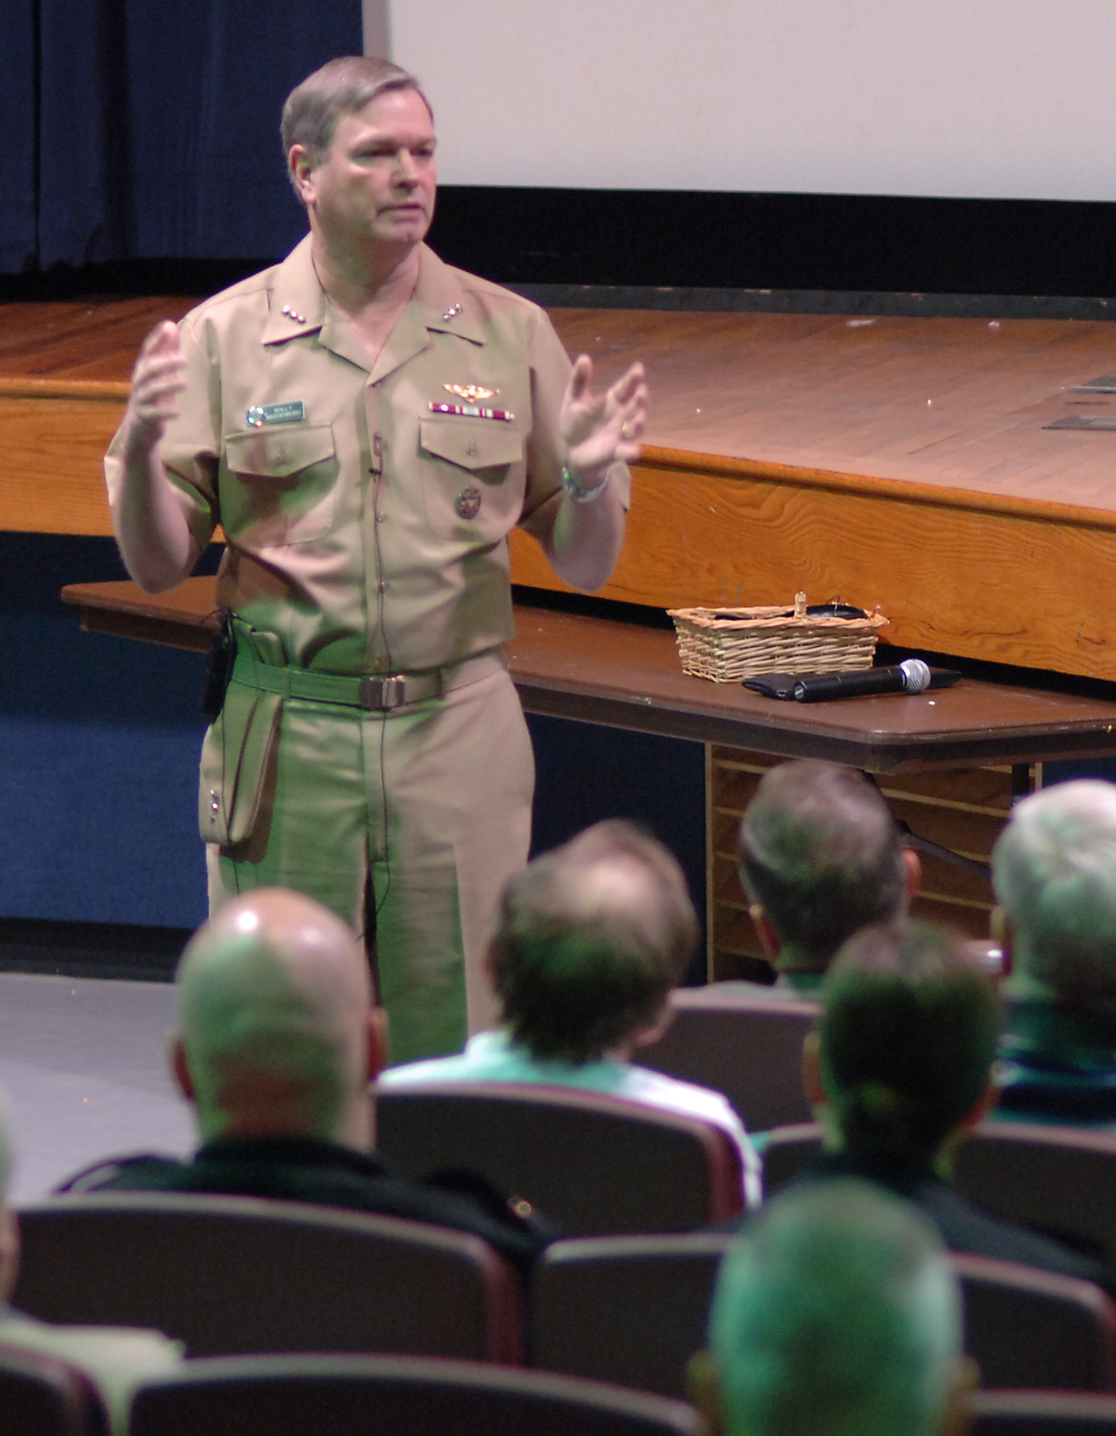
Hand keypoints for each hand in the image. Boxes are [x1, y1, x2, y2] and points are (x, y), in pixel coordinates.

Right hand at [123, 320, 185, 453]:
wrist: (139, 429)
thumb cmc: (153, 397)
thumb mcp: (160, 374)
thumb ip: (166, 351)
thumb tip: (171, 325)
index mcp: (144, 370)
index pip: (148, 350)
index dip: (157, 338)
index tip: (169, 326)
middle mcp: (139, 383)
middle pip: (148, 369)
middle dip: (165, 362)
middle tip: (184, 360)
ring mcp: (140, 401)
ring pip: (150, 390)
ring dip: (167, 385)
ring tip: (184, 383)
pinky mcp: (144, 418)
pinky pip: (153, 414)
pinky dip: (165, 412)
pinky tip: (177, 412)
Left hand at [560, 355, 647, 486]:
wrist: (572, 450)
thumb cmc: (577, 423)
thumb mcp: (574, 400)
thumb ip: (579, 380)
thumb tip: (584, 357)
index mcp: (611, 401)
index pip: (624, 388)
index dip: (632, 379)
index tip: (638, 368)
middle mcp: (620, 416)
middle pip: (635, 406)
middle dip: (640, 400)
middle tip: (641, 392)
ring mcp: (620, 434)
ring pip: (636, 428)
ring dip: (639, 422)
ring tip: (637, 418)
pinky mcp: (615, 451)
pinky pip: (626, 451)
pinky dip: (631, 450)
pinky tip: (635, 450)